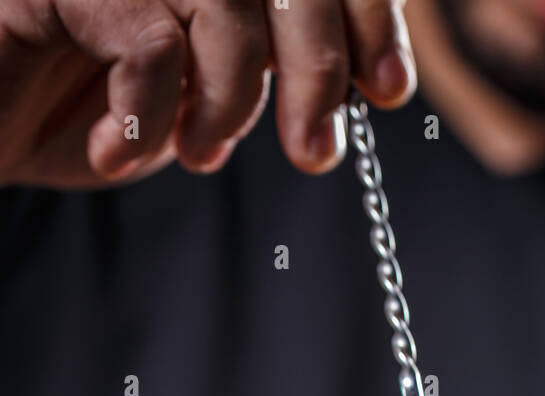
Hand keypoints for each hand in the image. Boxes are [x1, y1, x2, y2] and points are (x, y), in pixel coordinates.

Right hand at [0, 0, 414, 187]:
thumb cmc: (77, 112)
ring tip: (200, 154)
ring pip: (223, 0)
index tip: (389, 91)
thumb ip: (260, 74)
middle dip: (318, 68)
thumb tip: (353, 81)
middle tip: (314, 153)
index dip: (364, 17)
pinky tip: (118, 148)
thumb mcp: (191, 102)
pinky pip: (148, 37)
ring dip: (228, 100)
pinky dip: (148, 111)